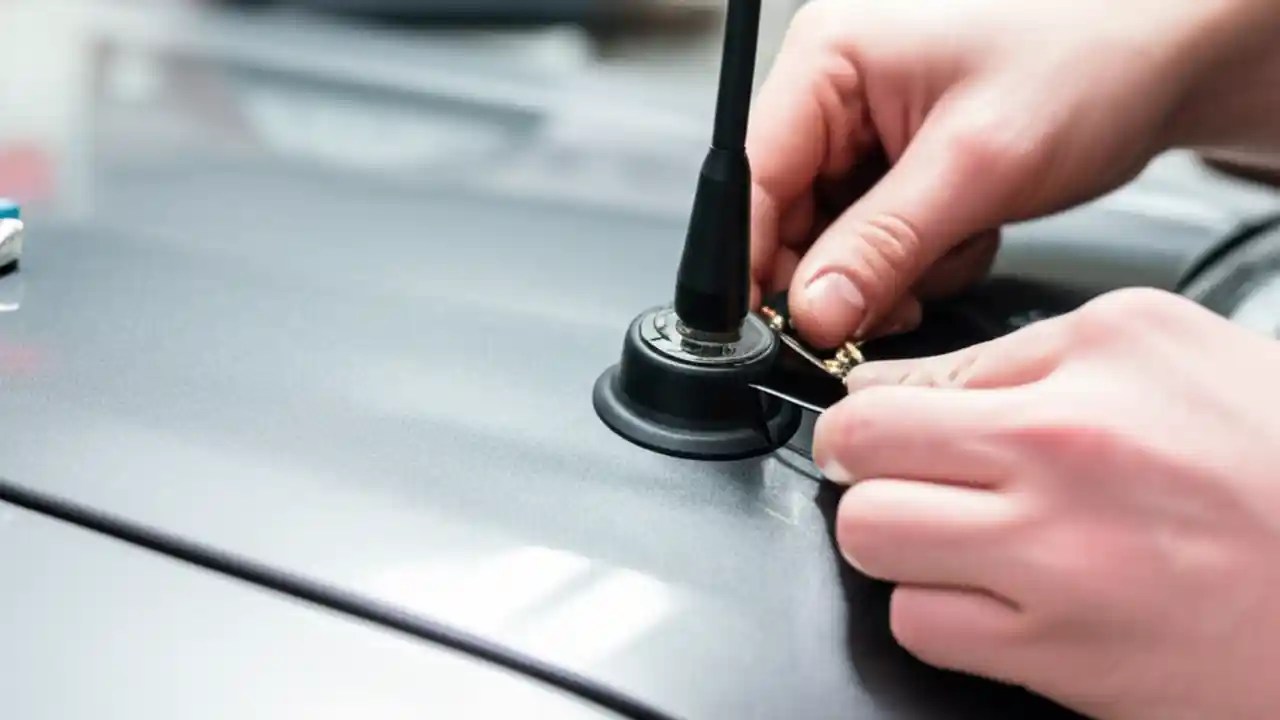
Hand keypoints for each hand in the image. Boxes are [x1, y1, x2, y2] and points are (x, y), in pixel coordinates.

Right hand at [748, 0, 1279, 347]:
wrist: (1168, 54)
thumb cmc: (1091, 57)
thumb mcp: (975, 165)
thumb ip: (882, 246)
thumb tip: (813, 312)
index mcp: (830, 59)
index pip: (754, 178)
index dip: (756, 263)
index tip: (774, 331)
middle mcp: (838, 90)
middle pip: (790, 217)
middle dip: (842, 273)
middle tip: (891, 301)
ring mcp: (870, 127)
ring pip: (836, 238)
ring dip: (890, 269)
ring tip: (955, 244)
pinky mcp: (902, 161)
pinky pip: (878, 237)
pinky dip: (920, 258)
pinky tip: (967, 233)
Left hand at [813, 288, 1279, 719]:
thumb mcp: (1167, 353)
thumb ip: (1020, 358)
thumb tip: (895, 385)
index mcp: (1096, 364)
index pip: (899, 380)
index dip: (874, 413)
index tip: (882, 431)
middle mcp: (1067, 452)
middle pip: (860, 453)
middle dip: (863, 468)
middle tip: (898, 480)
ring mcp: (1060, 560)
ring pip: (873, 542)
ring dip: (897, 543)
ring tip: (955, 539)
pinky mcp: (1062, 655)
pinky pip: (924, 627)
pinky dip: (941, 614)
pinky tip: (997, 599)